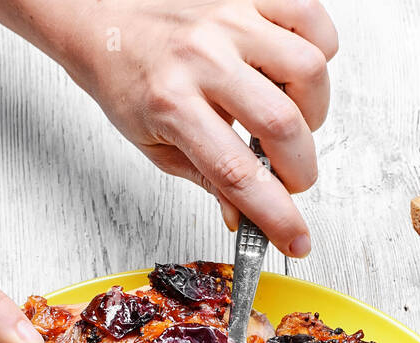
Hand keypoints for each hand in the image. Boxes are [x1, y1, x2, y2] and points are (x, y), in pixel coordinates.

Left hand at [0, 0, 338, 255]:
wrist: (99, 14)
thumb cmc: (125, 75)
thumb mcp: (154, 142)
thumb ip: (206, 179)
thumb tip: (247, 217)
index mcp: (171, 103)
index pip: (238, 174)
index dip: (277, 217)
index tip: (296, 242)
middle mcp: (202, 58)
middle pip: (282, 124)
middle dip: (300, 170)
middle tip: (291, 178)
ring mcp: (229, 19)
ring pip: (308, 69)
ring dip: (312, 111)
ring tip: (290, 119)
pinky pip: (310, 17)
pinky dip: (319, 51)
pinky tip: (294, 72)